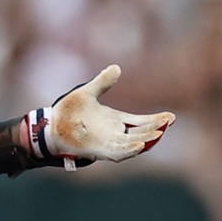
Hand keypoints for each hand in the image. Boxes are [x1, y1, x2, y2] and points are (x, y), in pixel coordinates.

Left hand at [42, 65, 173, 162]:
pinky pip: (117, 153)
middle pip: (141, 133)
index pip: (141, 121)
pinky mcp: (98, 151)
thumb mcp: (88, 93)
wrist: (50, 125)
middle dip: (155, 129)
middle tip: (168, 123)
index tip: (171, 117)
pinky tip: (139, 145)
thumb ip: (102, 82)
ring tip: (159, 134)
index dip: (156, 120)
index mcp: (115, 121)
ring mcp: (107, 143)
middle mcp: (115, 134)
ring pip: (132, 144)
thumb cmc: (68, 111)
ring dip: (146, 140)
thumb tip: (116, 68)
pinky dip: (128, 150)